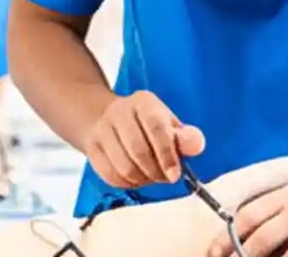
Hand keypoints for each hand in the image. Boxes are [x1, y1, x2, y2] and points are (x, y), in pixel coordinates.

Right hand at [83, 91, 204, 187]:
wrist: (105, 117)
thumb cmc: (146, 125)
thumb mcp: (169, 124)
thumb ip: (185, 137)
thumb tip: (196, 145)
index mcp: (143, 103)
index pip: (155, 128)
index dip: (167, 154)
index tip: (175, 175)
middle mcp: (118, 112)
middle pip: (138, 150)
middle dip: (155, 172)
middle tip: (164, 177)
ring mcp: (101, 130)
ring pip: (123, 167)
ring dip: (141, 180)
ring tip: (150, 177)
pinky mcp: (91, 148)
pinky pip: (110, 175)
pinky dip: (126, 183)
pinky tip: (134, 178)